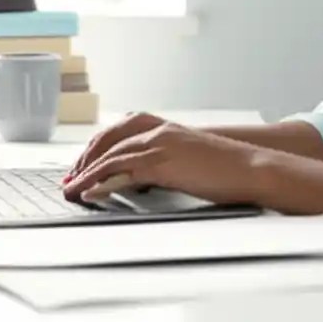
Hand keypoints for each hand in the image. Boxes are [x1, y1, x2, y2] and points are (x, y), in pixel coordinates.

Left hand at [62, 120, 267, 205]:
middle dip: (85, 160)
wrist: (252, 168)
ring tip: (71, 190)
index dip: (97, 150)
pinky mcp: (163, 163)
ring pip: (111, 156)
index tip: (83, 167)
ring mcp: (160, 145)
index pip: (120, 133)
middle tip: (70, 179)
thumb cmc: (229, 169)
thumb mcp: (193, 159)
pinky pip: (121, 171)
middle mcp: (160, 131)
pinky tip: (89, 192)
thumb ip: (168, 163)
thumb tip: (146, 177)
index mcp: (167, 128)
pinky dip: (100, 181)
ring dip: (86, 174)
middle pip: (109, 140)